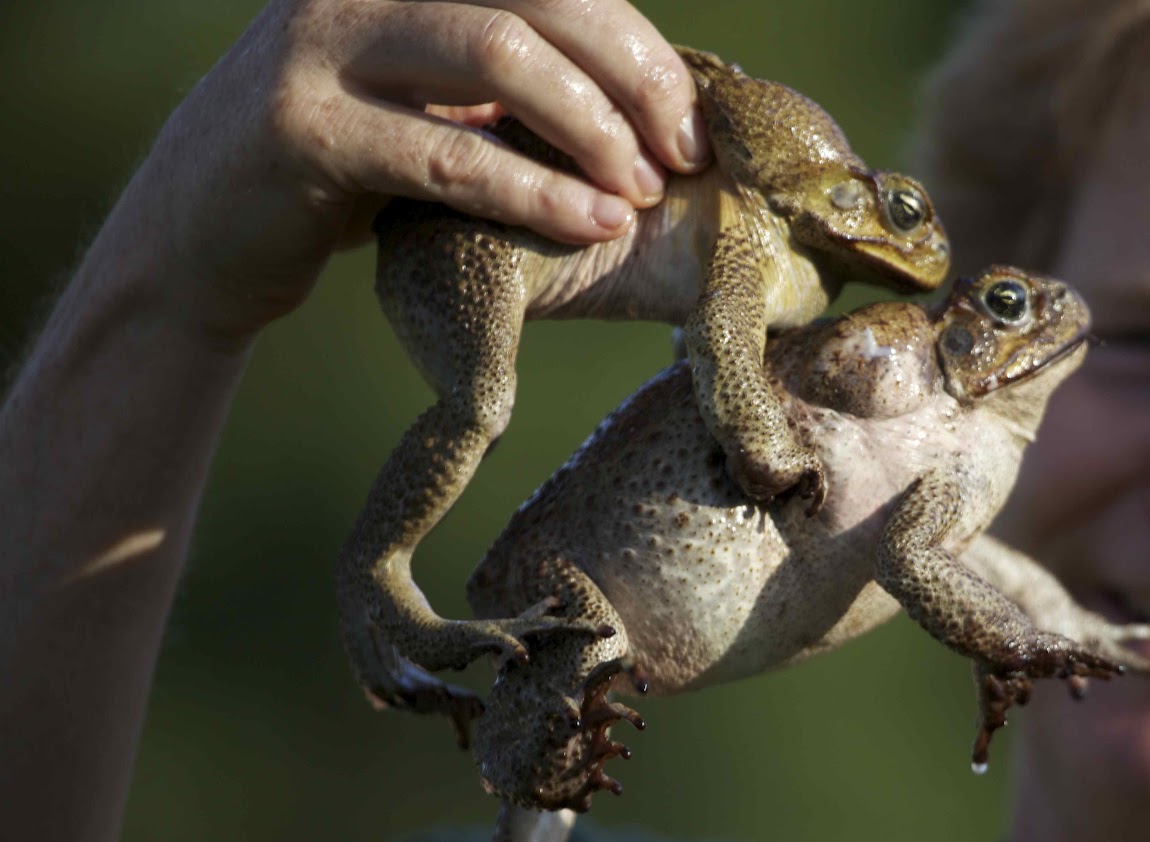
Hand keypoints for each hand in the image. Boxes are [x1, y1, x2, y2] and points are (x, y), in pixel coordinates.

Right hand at [134, 0, 707, 337]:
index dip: (632, 38)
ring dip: (593, 126)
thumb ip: (499, 74)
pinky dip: (539, 190)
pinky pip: (451, 154)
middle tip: (682, 152)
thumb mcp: (422, 97)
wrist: (200, 232)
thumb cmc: (341, 168)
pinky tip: (594, 222)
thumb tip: (641, 96)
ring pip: (500, 54)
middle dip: (632, 74)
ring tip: (640, 191)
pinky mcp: (306, 128)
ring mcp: (324, 44)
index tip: (687, 114)